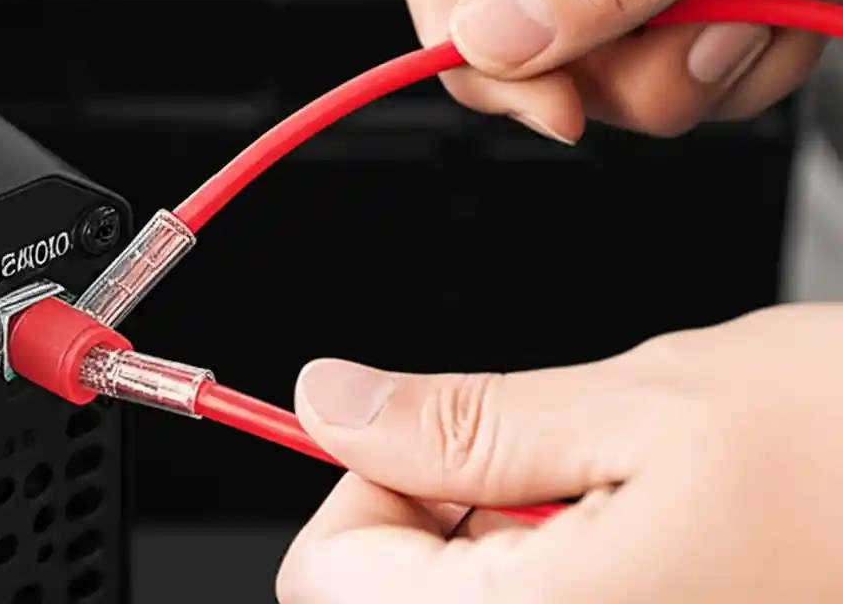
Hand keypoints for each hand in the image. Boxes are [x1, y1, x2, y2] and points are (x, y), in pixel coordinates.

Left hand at [277, 303, 842, 602]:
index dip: (365, 485)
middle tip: (549, 461)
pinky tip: (652, 546)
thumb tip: (332, 401)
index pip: (328, 579)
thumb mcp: (651, 403)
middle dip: (444, 520)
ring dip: (513, 550)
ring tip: (624, 503)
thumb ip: (464, 420)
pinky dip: (569, 579)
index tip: (437, 435)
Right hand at [394, 0, 842, 141]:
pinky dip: (745, 67)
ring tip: (776, 14)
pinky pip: (681, 63)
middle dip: (616, 71)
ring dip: (698, 73)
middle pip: (524, 22)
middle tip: (703, 53)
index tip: (553, 108)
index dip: (472, 38)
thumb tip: (494, 36)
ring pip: (605, 61)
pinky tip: (799, 7)